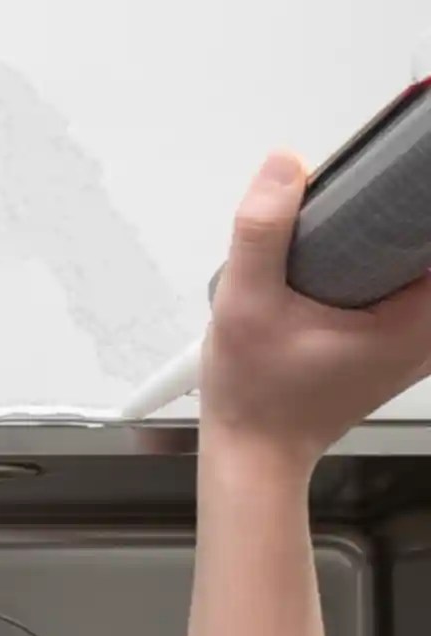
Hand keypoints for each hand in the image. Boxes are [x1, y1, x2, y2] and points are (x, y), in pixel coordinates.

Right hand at [201, 149, 430, 465]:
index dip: (412, 196)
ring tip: (334, 225)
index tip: (384, 176)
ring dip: (383, 238)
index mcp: (415, 323)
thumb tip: (285, 163)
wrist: (254, 449)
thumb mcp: (245, 304)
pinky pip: (402, 286)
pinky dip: (375, 262)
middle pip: (425, 247)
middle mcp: (429, 334)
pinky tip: (337, 256)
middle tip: (350, 193)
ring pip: (414, 265)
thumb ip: (263, 232)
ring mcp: (417, 341)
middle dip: (394, 212)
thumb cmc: (255, 391)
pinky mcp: (397, 343)